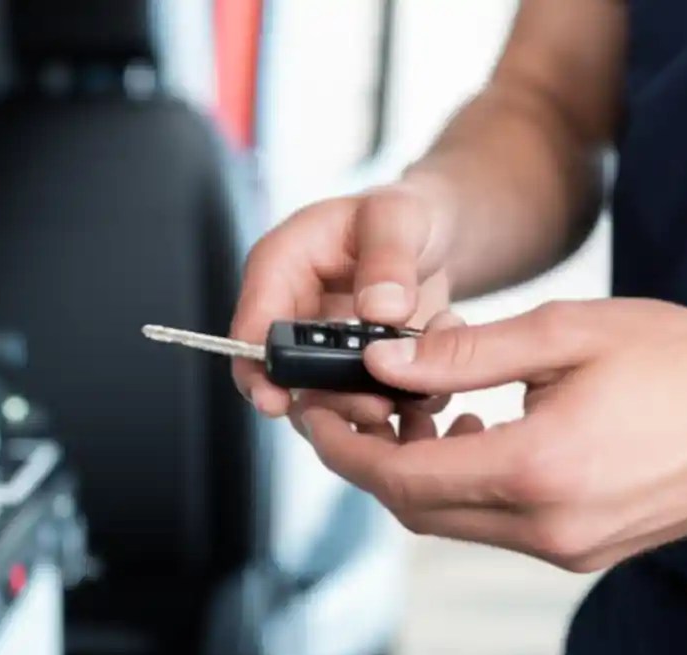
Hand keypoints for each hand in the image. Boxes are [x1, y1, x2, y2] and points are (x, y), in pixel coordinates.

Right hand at [229, 183, 457, 427]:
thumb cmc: (401, 213)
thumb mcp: (397, 216)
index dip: (256, 368)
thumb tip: (380, 311)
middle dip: (328, 400)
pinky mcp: (358, 373)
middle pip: (286, 378)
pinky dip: (402, 407)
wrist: (434, 234)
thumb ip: (388, 258)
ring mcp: (323, 351)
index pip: (252, 326)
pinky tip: (433, 386)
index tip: (274, 401)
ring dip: (367, 409)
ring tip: (411, 400)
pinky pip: (369, 404)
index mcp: (280, 268)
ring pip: (327, 402)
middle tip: (374, 406)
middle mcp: (293, 316)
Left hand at [298, 298, 686, 571]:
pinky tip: (476, 431)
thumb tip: (381, 360)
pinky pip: (498, 527)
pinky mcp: (588, 548)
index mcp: (538, 468)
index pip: (400, 476)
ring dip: (417, 474)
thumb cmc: (682, 359)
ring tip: (417, 410)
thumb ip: (462, 352)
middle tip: (347, 412)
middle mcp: (549, 526)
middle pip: (416, 509)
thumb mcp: (563, 332)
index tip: (314, 417)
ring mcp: (571, 547)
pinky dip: (466, 486)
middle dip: (368, 462)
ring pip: (454, 522)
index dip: (343, 449)